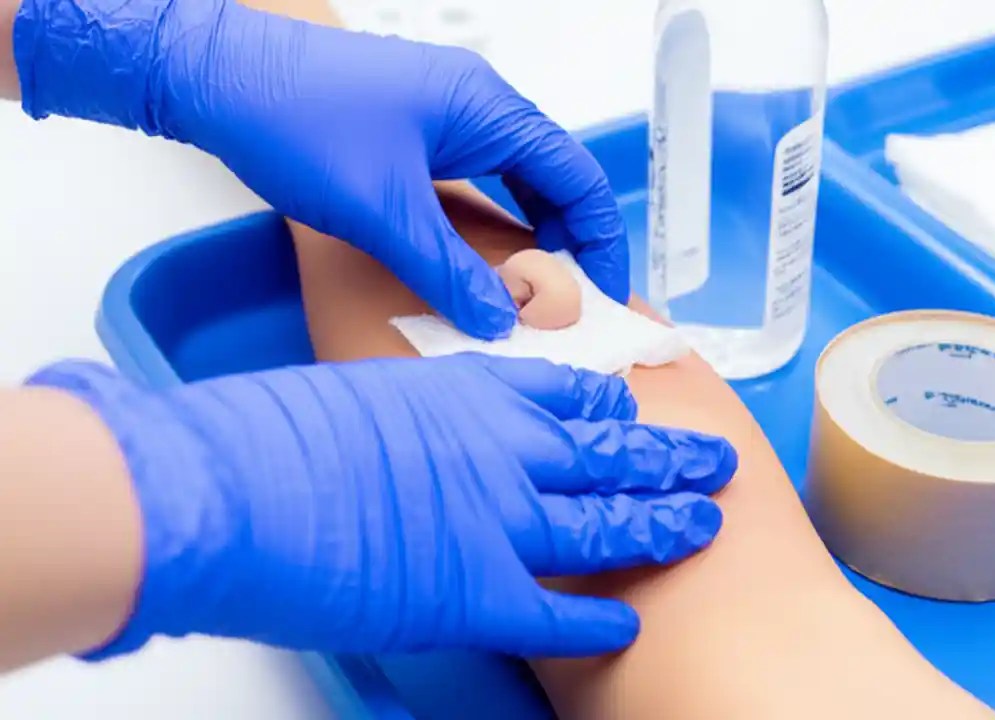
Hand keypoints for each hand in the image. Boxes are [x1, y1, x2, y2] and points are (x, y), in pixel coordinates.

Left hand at [14, 0, 629, 338]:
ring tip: (528, 285)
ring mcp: (444, 111)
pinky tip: (473, 253)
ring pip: (513, 176)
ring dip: (528, 229)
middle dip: (568, 239)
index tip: (603, 291)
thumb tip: (497, 317)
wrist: (214, 75)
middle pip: (553, 176)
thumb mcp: (381, 212)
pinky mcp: (412, 125)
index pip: (575, 179)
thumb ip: (447, 271)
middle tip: (568, 298)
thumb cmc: (294, 117)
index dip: (599, 240)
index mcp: (488, 110)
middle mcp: (476, 104)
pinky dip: (488, 216)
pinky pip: (475, 174)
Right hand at [30, 356, 735, 658]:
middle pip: (612, 452)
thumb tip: (427, 428)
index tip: (646, 400)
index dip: (618, 398)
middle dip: (671, 454)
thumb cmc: (272, 436)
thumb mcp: (363, 390)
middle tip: (717, 458)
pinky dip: (601, 620)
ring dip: (662, 523)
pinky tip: (630, 623)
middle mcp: (506, 450)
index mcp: (474, 392)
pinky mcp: (480, 593)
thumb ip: (420, 408)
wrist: (231, 491)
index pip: (571, 388)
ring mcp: (501, 521)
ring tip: (704, 523)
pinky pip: (562, 611)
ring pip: (608, 522)